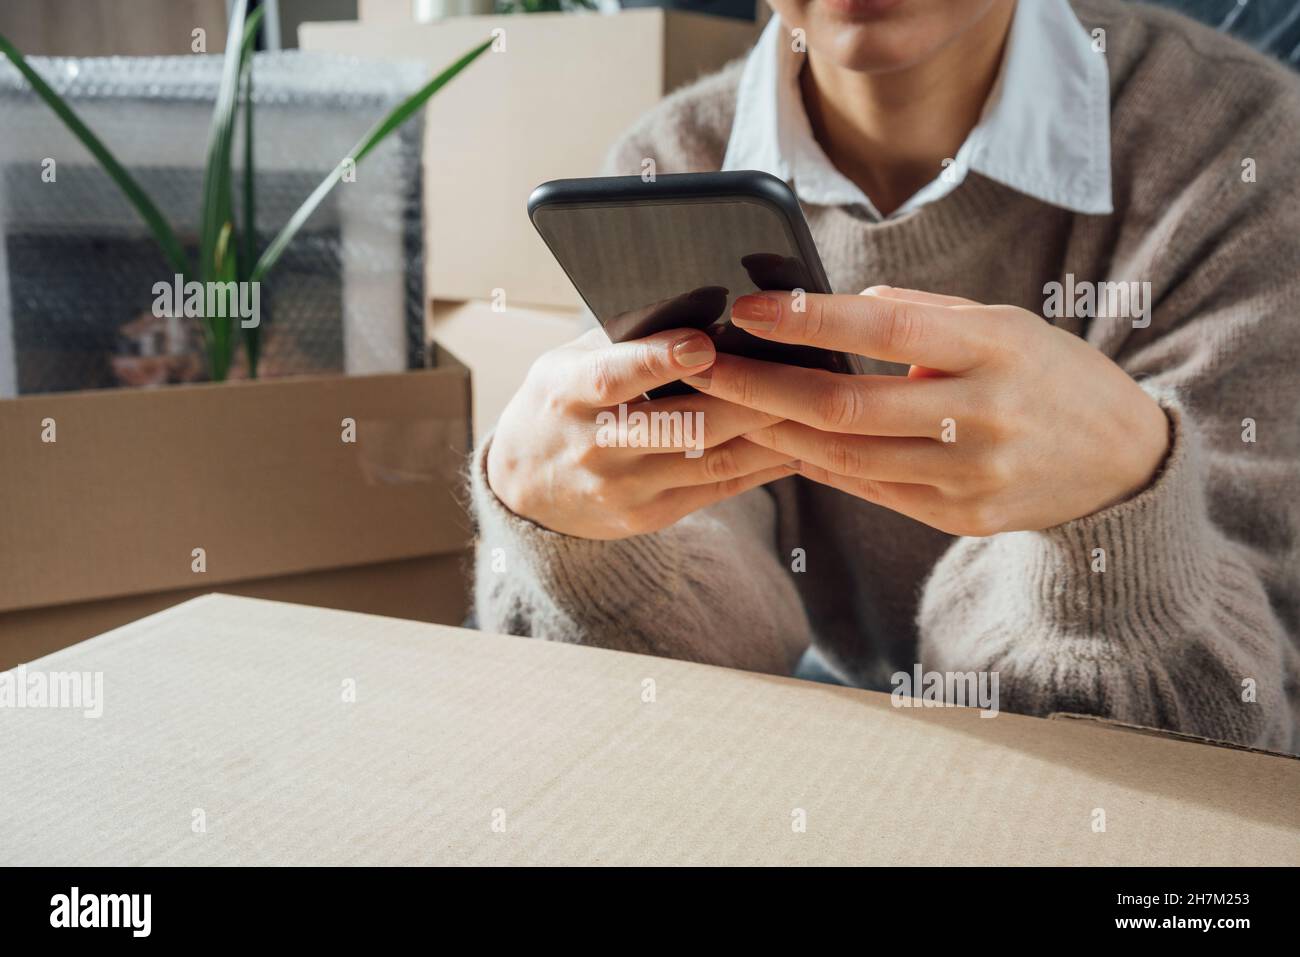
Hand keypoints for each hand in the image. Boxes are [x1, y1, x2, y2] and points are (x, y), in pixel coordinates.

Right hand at [487, 327, 798, 539]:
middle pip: (682, 423)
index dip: (657, 361)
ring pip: (712, 460)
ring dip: (771, 433)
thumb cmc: (562, 402)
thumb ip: (626, 341)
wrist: (524, 485)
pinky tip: (801, 442)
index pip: (612, 377)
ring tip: (820, 406)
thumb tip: (706, 304)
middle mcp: (594, 445)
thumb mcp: (570, 362)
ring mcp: (623, 487)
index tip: (704, 343)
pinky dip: (763, 465)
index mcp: (567, 394)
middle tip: (805, 369)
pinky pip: (718, 489)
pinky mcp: (649, 516)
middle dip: (748, 397)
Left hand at [687, 286, 1169, 535]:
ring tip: (724, 408)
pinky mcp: (960, 518)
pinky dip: (817, 463)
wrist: (1121, 460)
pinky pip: (869, 488)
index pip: (883, 327)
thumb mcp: (1003, 323)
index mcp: (994, 346)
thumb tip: (838, 305)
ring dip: (775, 431)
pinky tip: (779, 442)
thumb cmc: (1048, 375)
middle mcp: (982, 414)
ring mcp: (971, 475)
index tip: (747, 309)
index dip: (808, 319)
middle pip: (846, 405)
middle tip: (703, 369)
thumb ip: (922, 314)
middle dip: (762, 387)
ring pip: (846, 456)